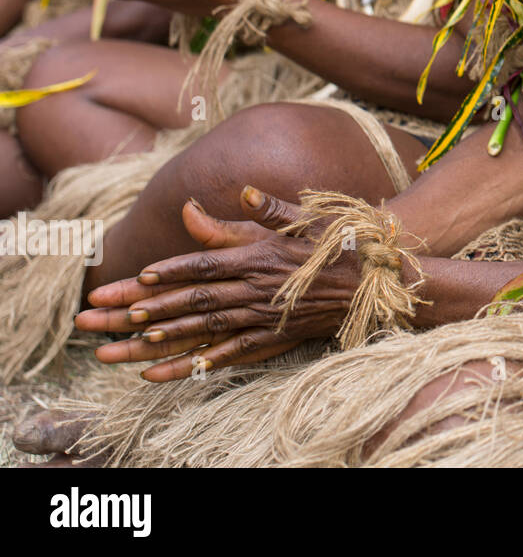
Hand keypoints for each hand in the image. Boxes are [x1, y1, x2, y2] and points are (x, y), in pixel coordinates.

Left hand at [75, 188, 360, 381]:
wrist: (379, 283)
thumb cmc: (342, 245)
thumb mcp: (305, 219)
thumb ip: (266, 210)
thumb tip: (239, 190)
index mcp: (261, 255)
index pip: (205, 264)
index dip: (170, 272)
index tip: (137, 278)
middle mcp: (257, 287)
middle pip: (192, 298)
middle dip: (143, 306)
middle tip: (101, 314)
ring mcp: (264, 316)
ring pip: (202, 328)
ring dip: (159, 337)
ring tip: (121, 345)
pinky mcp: (273, 338)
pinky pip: (226, 354)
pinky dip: (193, 365)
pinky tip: (163, 373)